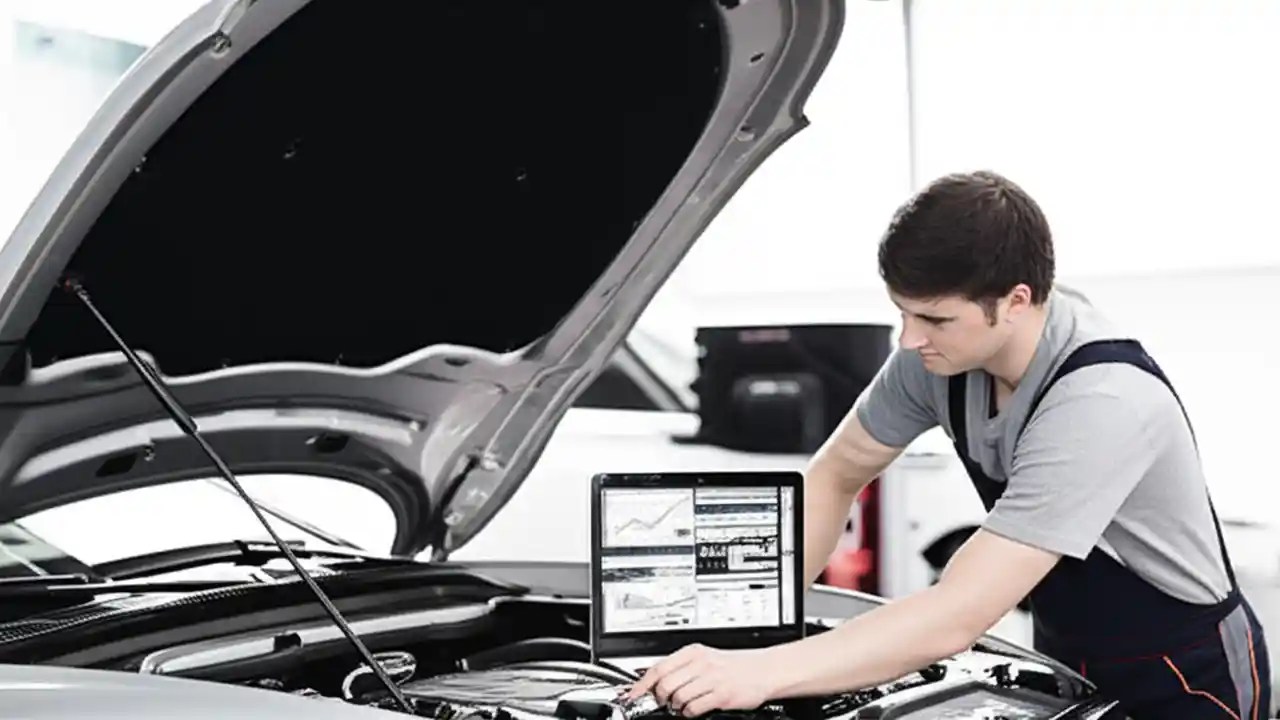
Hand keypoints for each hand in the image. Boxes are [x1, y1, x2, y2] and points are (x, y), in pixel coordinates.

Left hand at [623, 644, 775, 716]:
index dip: (642, 684)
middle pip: (665, 684)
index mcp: (693, 652)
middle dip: (660, 698)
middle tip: (664, 702)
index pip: (658, 667)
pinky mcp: (721, 695)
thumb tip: (656, 679)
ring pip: (678, 697)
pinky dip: (689, 713)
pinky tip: (694, 710)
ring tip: (682, 706)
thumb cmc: (735, 666)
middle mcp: (701, 664)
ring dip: (676, 707)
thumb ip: (682, 667)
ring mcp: (712, 679)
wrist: (764, 670)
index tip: (633, 694)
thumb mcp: (706, 658)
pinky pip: (694, 708)